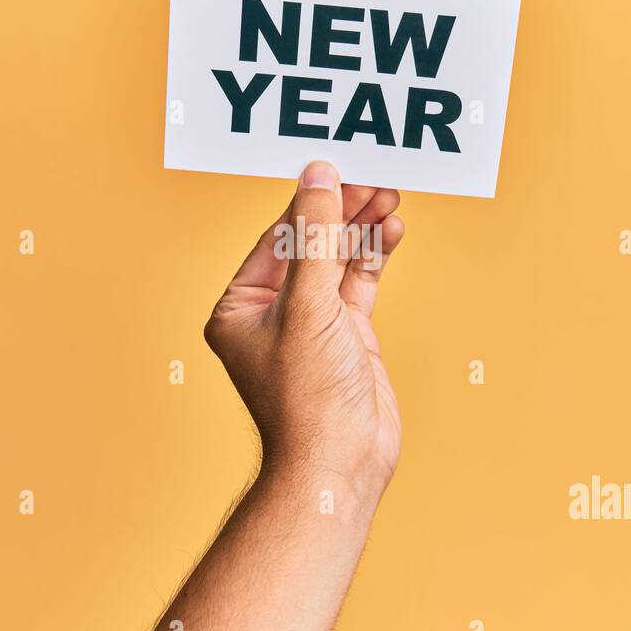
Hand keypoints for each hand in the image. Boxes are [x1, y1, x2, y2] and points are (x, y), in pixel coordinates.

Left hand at [203, 160, 405, 499]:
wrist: (340, 462)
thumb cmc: (308, 396)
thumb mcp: (309, 304)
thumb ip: (316, 237)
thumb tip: (318, 176)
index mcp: (239, 307)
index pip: (276, 238)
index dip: (309, 202)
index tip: (338, 167)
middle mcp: (271, 312)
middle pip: (310, 244)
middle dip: (341, 211)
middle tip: (375, 178)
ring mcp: (312, 323)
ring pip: (338, 260)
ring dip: (362, 228)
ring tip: (390, 195)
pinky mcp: (347, 335)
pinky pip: (360, 283)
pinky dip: (375, 255)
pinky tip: (391, 230)